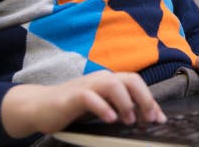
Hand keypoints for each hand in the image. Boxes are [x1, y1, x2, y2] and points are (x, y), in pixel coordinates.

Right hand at [1, 70, 166, 137]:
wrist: (39, 106)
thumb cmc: (72, 108)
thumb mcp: (100, 107)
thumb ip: (119, 109)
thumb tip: (145, 119)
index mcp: (109, 81)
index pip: (136, 84)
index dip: (150, 99)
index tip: (159, 119)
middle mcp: (100, 79)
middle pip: (130, 79)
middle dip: (144, 98)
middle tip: (149, 119)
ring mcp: (86, 85)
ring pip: (112, 84)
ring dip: (125, 102)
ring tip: (129, 120)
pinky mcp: (72, 96)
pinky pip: (90, 97)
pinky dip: (102, 107)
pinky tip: (110, 119)